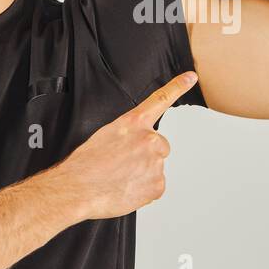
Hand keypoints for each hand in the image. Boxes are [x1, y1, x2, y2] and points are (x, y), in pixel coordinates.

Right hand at [55, 71, 198, 220]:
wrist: (78, 188)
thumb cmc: (85, 164)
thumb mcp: (105, 135)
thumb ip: (128, 134)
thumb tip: (135, 145)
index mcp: (133, 123)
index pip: (160, 99)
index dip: (177, 86)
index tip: (190, 77)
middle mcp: (149, 139)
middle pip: (159, 146)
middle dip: (146, 155)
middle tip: (123, 165)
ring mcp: (156, 162)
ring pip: (155, 168)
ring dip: (142, 174)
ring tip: (119, 178)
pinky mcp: (157, 184)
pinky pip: (155, 186)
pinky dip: (143, 190)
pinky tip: (126, 189)